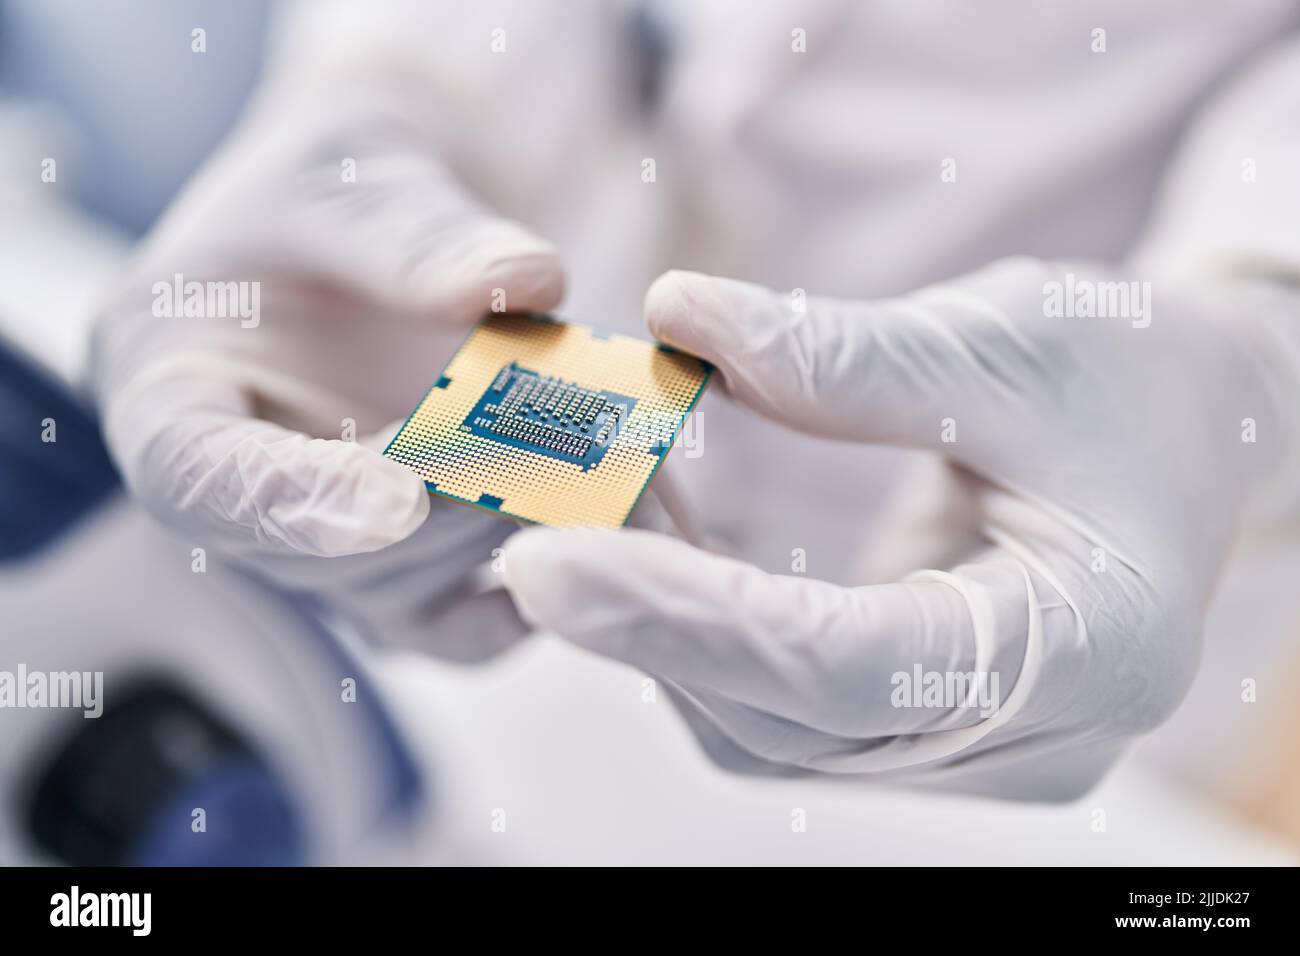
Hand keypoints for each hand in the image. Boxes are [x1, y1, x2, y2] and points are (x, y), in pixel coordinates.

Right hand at [92, 103, 563, 656]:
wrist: (383, 228)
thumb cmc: (335, 185)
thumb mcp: (357, 172)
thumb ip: (417, 232)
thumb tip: (527, 283)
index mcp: (170, 391)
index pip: (197, 479)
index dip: (293, 501)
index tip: (397, 496)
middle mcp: (241, 493)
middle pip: (318, 556)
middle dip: (441, 513)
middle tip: (547, 463)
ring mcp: (327, 546)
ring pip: (400, 596)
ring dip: (499, 538)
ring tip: (596, 473)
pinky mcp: (408, 569)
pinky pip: (460, 624)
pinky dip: (531, 587)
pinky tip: (597, 528)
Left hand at [502, 258, 1295, 796]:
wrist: (1193, 427)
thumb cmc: (1130, 375)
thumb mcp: (1006, 341)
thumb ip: (841, 355)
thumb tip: (676, 315)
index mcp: (1088, 647)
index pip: (851, 668)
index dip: (690, 619)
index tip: (548, 563)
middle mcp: (1030, 733)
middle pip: (788, 716)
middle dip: (646, 620)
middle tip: (529, 524)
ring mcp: (972, 746)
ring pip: (765, 728)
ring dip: (659, 626)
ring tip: (585, 514)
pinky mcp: (920, 724)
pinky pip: (776, 705)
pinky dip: (698, 630)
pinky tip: (651, 545)